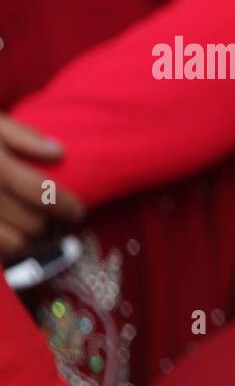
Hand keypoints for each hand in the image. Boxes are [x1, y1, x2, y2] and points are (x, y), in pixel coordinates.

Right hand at [0, 114, 83, 259]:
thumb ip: (22, 135)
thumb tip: (58, 152)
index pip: (42, 193)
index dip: (67, 206)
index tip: (77, 212)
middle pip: (31, 224)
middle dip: (50, 227)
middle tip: (57, 224)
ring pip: (12, 245)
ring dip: (29, 243)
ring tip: (34, 233)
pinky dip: (5, 250)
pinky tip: (9, 238)